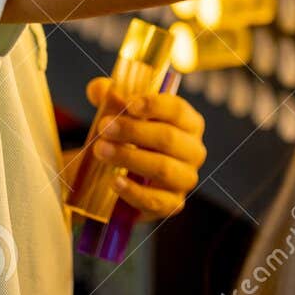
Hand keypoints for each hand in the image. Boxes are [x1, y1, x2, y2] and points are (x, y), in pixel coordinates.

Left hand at [83, 77, 206, 221]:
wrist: (117, 176)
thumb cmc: (125, 138)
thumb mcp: (117, 113)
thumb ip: (109, 97)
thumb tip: (102, 90)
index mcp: (189, 122)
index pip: (178, 110)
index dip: (154, 105)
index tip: (129, 103)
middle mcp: (193, 150)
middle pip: (169, 138)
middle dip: (134, 131)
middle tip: (104, 127)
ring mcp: (185, 179)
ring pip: (164, 168)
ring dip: (130, 158)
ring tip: (101, 150)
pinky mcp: (172, 204)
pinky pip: (157, 201)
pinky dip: (134, 192)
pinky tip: (114, 181)